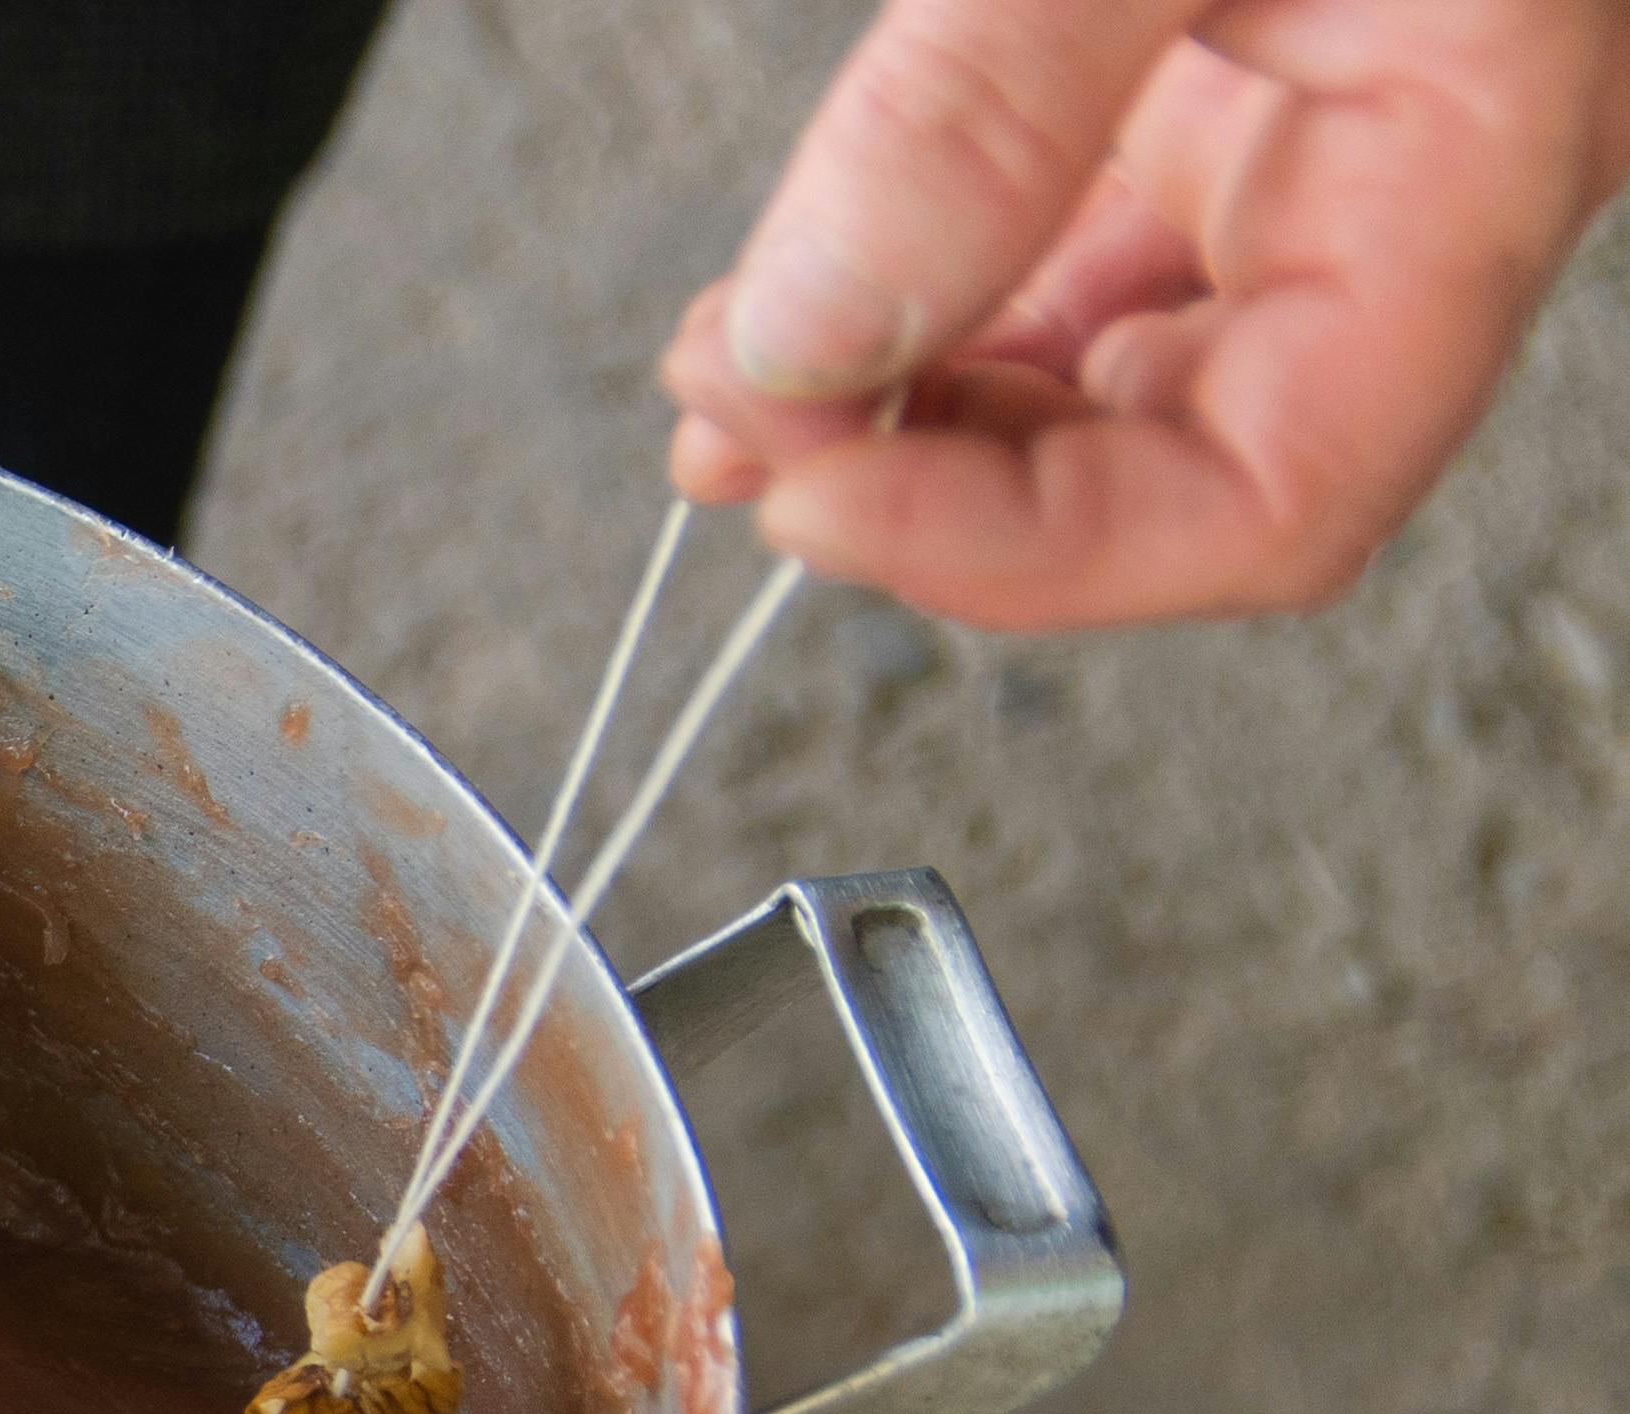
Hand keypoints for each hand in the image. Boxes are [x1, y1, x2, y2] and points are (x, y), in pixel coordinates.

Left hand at [660, 0, 1629, 627]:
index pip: (1268, 497)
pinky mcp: (1242, 62)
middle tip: (730, 432)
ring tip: (732, 384)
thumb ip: (990, 101)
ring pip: (1122, 372)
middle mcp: (1421, 166)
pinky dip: (947, 300)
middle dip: (936, 487)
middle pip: (1185, 463)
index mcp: (1481, 140)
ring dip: (918, 411)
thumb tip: (816, 334)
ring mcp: (1333, 120)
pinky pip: (1099, 251)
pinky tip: (811, 307)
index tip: (810, 496)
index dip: (1022, 553)